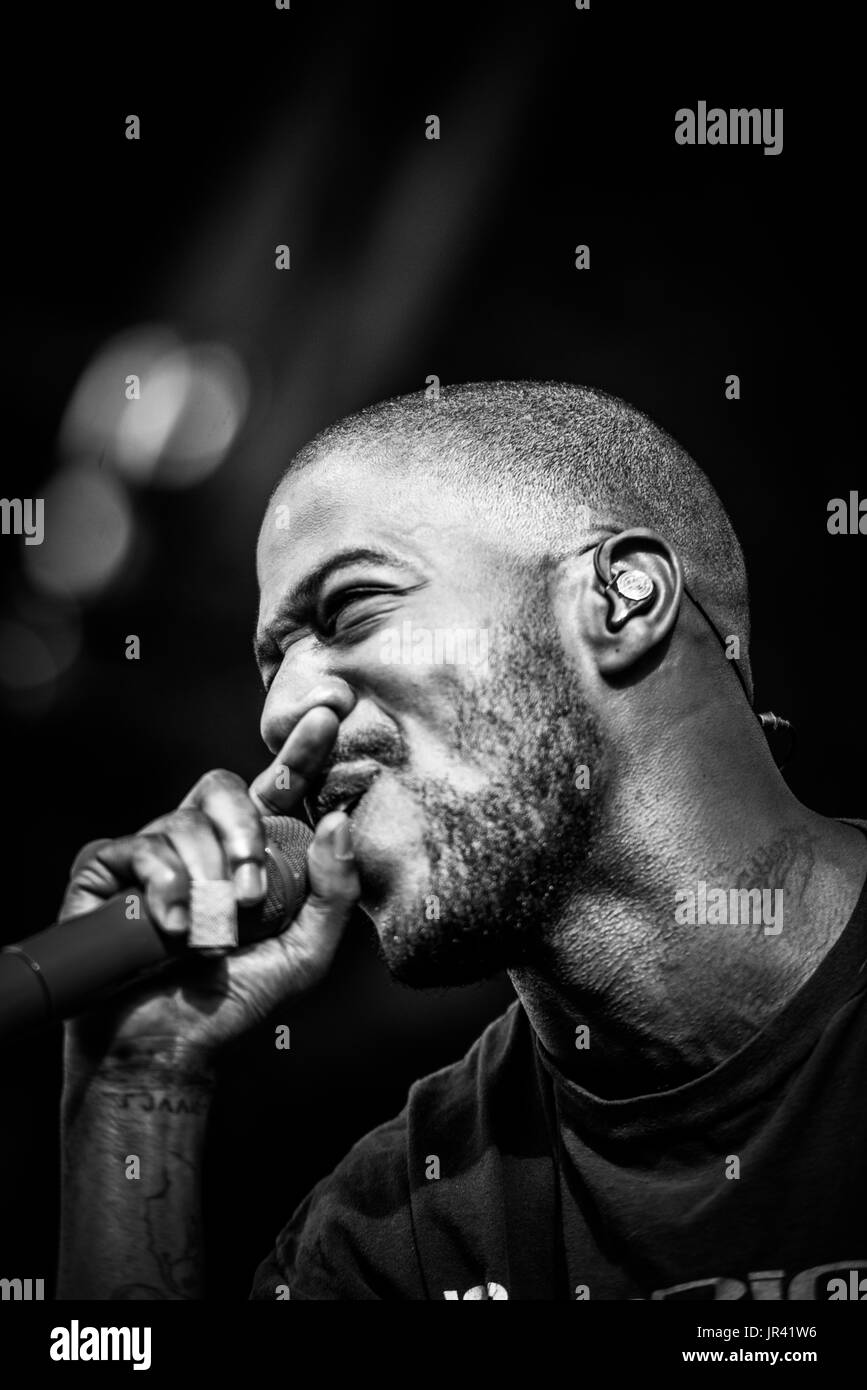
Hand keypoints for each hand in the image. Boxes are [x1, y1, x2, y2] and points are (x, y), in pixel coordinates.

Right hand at [61, 686, 359, 1074]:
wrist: (164, 1047)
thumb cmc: (234, 1001)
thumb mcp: (305, 953)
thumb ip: (334, 892)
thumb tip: (338, 822)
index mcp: (250, 853)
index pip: (277, 788)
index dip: (301, 750)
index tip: (330, 714)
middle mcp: (200, 843)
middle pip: (221, 787)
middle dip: (242, 831)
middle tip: (252, 892)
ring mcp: (150, 853)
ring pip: (180, 824)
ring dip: (205, 880)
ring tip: (210, 934)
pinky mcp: (104, 871)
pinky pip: (135, 851)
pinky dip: (161, 889)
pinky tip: (173, 928)